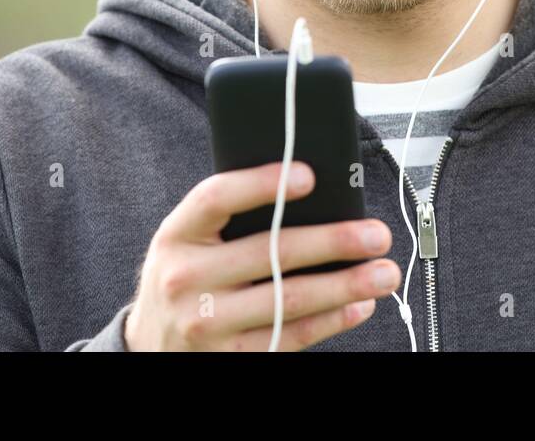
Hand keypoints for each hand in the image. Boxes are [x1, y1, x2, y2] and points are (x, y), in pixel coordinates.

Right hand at [124, 161, 399, 349]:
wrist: (150, 348)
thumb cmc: (182, 280)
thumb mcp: (187, 242)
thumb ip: (228, 218)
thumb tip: (305, 192)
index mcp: (177, 235)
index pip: (217, 198)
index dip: (262, 184)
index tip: (308, 176)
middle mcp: (187, 280)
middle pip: (271, 252)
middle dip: (334, 241)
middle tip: (376, 234)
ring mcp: (208, 324)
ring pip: (291, 299)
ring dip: (346, 285)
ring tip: (384, 273)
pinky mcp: (232, 358)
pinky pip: (292, 336)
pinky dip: (332, 320)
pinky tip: (358, 305)